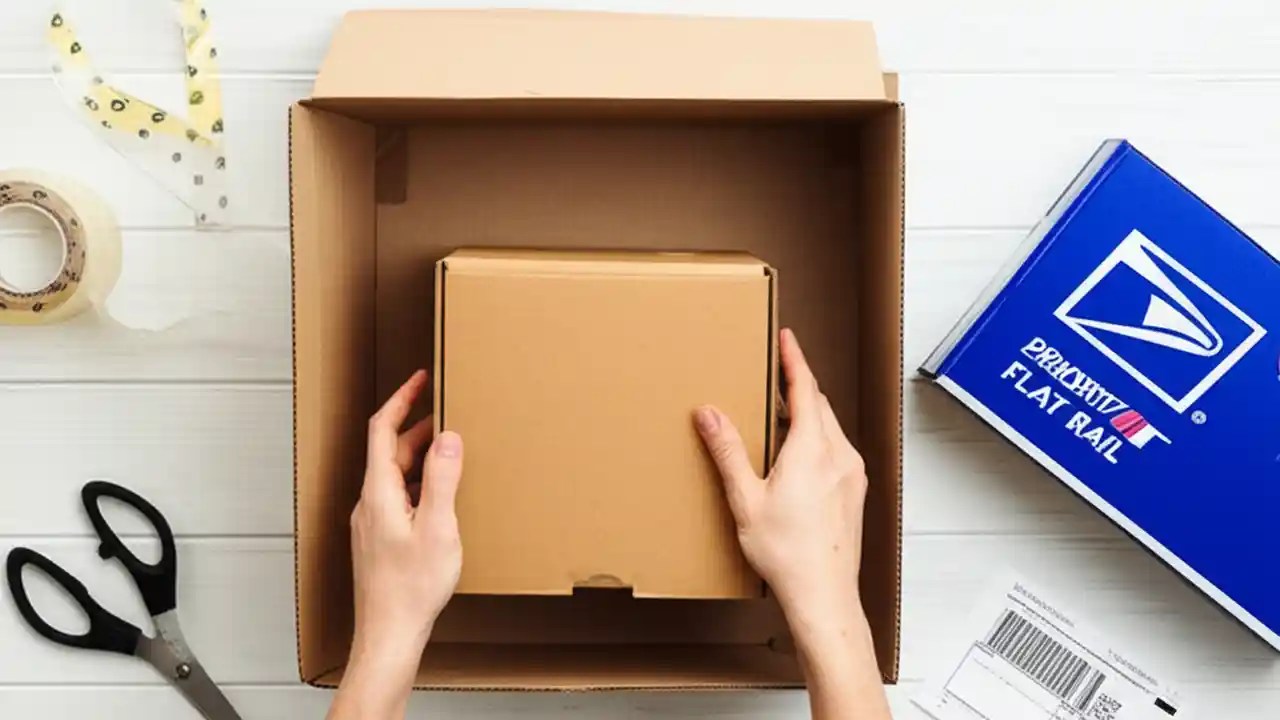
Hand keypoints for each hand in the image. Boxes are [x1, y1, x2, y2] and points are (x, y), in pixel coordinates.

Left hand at [330, 370, 463, 719]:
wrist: (388, 635)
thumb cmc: (412, 589)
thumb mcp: (439, 529)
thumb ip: (443, 480)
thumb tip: (448, 437)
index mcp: (380, 492)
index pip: (383, 430)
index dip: (401, 400)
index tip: (421, 379)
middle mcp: (369, 503)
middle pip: (389, 452)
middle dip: (417, 427)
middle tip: (446, 410)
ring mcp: (371, 523)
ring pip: (393, 476)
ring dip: (419, 456)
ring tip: (449, 449)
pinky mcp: (378, 540)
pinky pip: (397, 497)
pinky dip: (418, 483)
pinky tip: (440, 496)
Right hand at [695, 329, 889, 719]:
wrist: (824, 596)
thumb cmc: (787, 555)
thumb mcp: (746, 498)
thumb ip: (727, 451)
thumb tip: (709, 413)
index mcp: (813, 449)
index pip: (806, 389)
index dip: (795, 359)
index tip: (787, 337)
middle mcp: (840, 456)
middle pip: (820, 406)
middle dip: (798, 387)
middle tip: (776, 374)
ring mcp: (852, 475)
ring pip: (830, 429)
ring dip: (807, 415)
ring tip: (781, 416)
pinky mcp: (855, 493)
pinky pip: (837, 450)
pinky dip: (817, 440)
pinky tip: (798, 457)